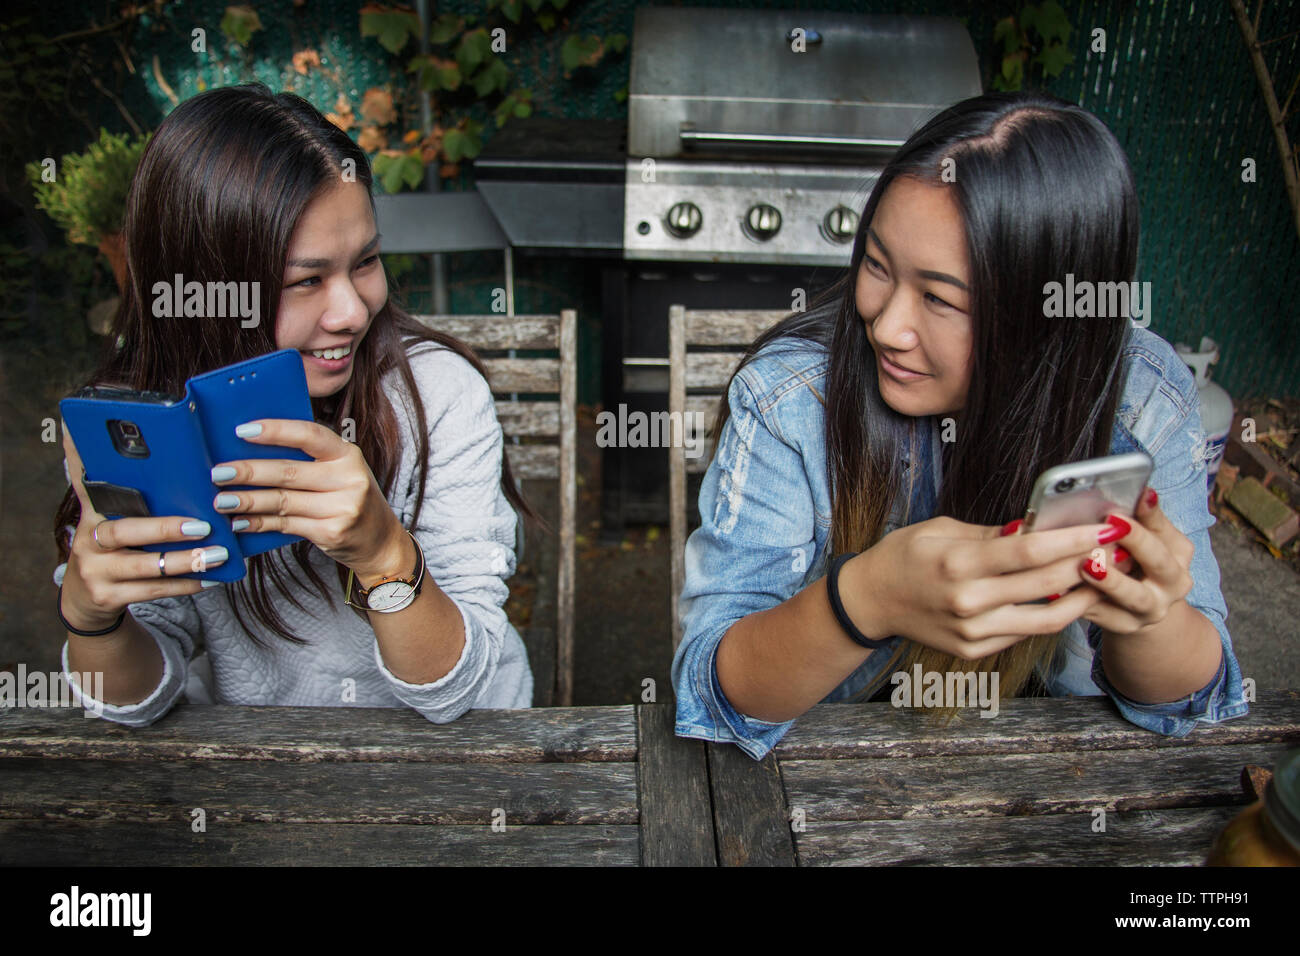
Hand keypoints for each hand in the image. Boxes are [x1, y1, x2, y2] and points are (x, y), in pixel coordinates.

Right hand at [58, 421, 215, 630]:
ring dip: (185, 560)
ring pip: (145, 565)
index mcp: (92, 514)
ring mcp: (96, 571)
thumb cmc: (110, 550)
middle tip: (202, 525)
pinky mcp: (107, 597)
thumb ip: (126, 493)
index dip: (89, 464)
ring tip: (218, 554)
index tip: (103, 443)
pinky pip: (152, 591)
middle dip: (165, 528)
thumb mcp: (109, 519)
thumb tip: (153, 458)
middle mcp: (88, 540)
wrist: (85, 600)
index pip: (88, 484)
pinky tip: (210, 578)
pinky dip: (184, 585)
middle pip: (125, 531)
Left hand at [210, 419, 406, 579]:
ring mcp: (342, 508)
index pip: (309, 435)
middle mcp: (349, 479)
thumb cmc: (351, 499)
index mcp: (348, 454)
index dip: (275, 431)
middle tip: (218, 472)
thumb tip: (250, 450)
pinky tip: (240, 522)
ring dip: (247, 501)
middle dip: (249, 471)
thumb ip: (308, 459)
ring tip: (221, 500)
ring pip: (283, 501)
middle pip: (289, 472)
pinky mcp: (331, 532)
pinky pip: (285, 525)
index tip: (242, 430)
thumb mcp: (341, 471)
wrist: (380, 542)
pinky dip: (259, 523)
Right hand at [852, 513, 1129, 659]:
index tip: (1106, 527)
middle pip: (1047, 583)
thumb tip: (1037, 528)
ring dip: (1082, 597)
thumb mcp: (940, 529)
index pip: (1031, 551)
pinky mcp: (974, 650)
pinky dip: (1050, 614)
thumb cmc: (904, 557)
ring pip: (1047, 618)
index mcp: (959, 563)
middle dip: (1089, 563)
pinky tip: (1065, 597)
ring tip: (1103, 578)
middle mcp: (969, 601)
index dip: (1075, 539)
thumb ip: (991, 533)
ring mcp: (973, 632)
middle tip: (1115, 547)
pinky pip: (1025, 632)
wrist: (871, 601)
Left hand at [1076, 488, 1194, 633]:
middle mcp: (1173, 583)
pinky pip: (1102, 613)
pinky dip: (1082, 601)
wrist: (1141, 610)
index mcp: (1178, 553)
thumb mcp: (1146, 538)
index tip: (1140, 493)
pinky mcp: (1124, 625)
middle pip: (1159, 562)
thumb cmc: (1138, 562)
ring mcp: (1151, 608)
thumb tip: (1119, 489)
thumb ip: (1137, 518)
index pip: (1166, 529)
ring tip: (1087, 564)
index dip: (1151, 513)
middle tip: (1112, 523)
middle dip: (1137, 542)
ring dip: (1111, 580)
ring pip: (1134, 596)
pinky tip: (1061, 590)